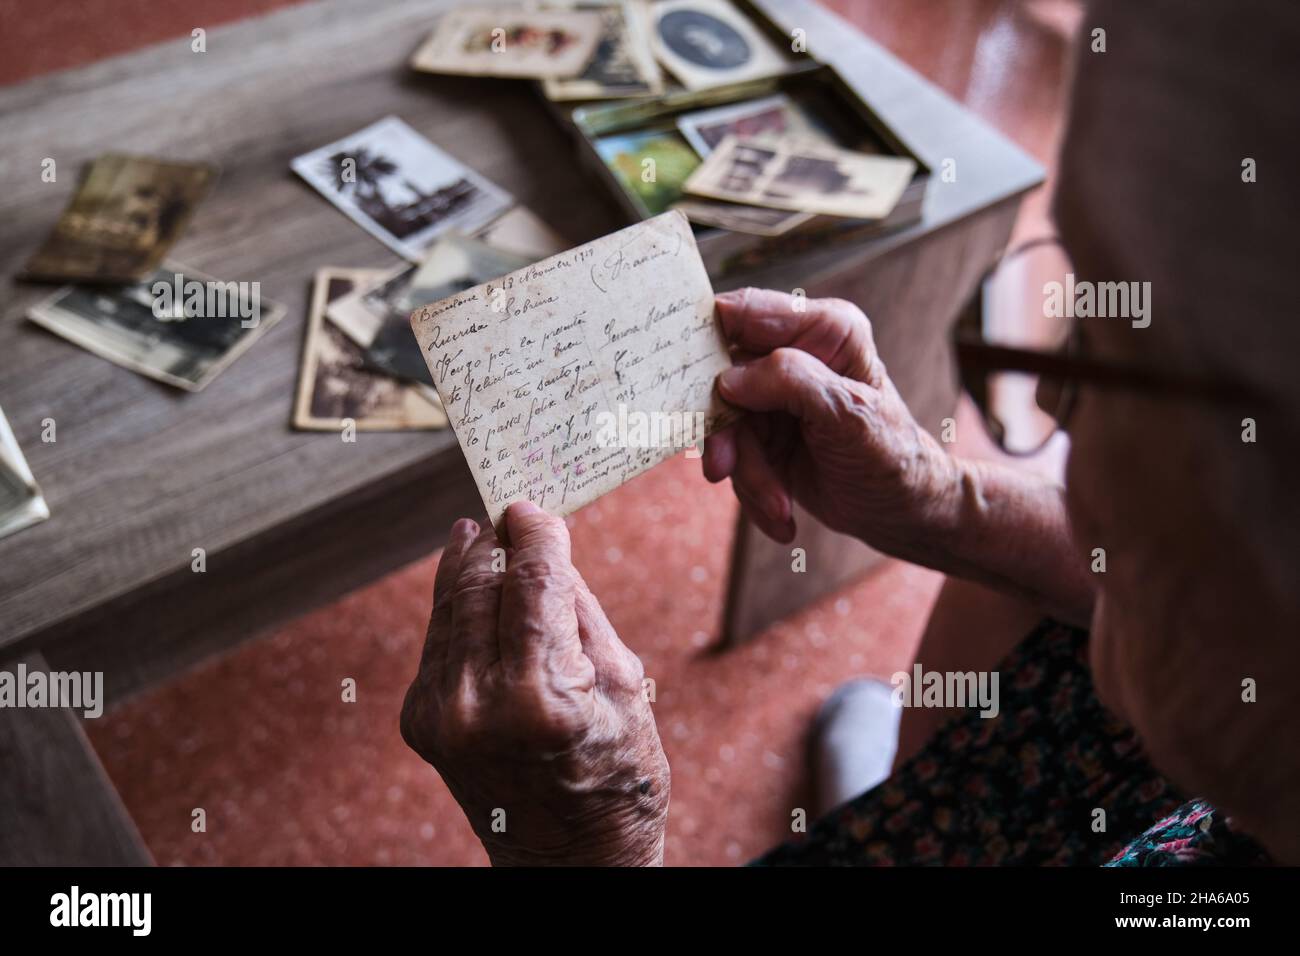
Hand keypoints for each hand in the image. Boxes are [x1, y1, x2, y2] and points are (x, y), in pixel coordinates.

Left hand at [400, 502, 668, 865]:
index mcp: (545, 695)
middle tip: (509, 515)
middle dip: (496, 541)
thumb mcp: (621, 682)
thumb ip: (577, 608)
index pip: (534, 579)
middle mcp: (481, 703)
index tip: (533, 505)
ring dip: (469, 566)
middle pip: (480, 582)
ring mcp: (442, 715)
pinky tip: (475, 591)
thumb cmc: (617, 771)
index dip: (535, 530)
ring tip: (483, 537)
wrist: (572, 858)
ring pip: (450, 605)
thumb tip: (545, 545)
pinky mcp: (420, 721)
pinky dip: (457, 609)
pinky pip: (439, 640)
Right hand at [704, 288, 957, 554]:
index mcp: (822, 329)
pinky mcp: (761, 434)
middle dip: (729, 434)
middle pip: (723, 379)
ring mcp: (773, 396)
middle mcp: (792, 355)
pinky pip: (734, 458)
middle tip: (724, 469)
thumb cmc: (891, 454)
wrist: (899, 509)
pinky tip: (783, 517)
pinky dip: (754, 493)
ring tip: (780, 507)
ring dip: (749, 475)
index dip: (706, 336)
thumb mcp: (848, 413)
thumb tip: (728, 378)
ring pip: (725, 427)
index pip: (745, 311)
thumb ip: (791, 381)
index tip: (688, 376)